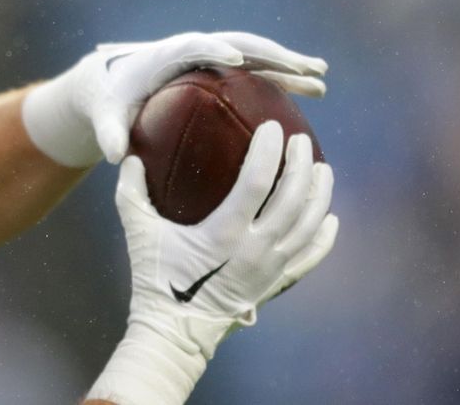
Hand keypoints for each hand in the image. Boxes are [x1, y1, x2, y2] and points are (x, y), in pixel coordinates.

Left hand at [23, 32, 328, 165]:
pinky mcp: (226, 67)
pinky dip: (286, 78)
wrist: (118, 83)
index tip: (235, 60)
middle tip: (303, 69)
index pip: (194, 46)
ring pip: (259, 55)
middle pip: (240, 44)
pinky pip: (261, 70)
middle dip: (271, 55)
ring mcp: (215, 55)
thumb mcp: (107, 117)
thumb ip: (110, 133)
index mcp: (168, 54)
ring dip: (290, 64)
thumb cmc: (113, 102)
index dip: (212, 50)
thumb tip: (116, 157)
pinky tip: (313, 92)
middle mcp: (198, 48)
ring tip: (321, 77)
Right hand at [117, 121, 337, 356]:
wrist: (175, 332)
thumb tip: (129, 156)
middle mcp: (256, 248)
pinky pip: (310, 257)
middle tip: (300, 139)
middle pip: (292, 199)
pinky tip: (330, 219)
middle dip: (301, 164)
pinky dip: (324, 237)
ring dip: (319, 194)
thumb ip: (131, 191)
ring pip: (309, 225)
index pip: (258, 181)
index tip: (274, 128)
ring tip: (322, 168)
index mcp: (225, 232)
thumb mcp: (139, 231)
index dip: (269, 151)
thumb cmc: (155, 279)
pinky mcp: (276, 283)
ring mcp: (271, 267)